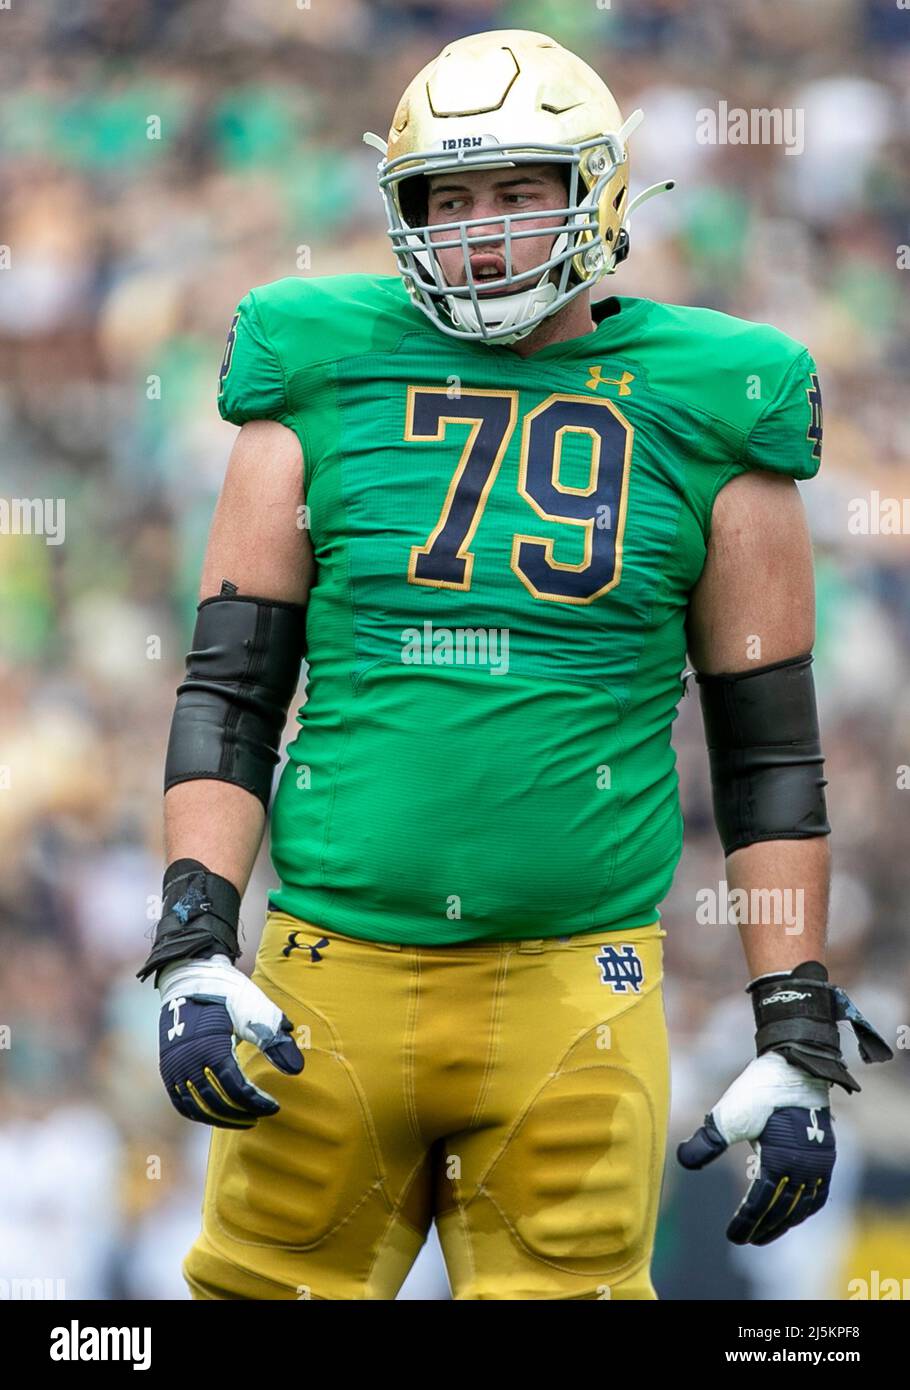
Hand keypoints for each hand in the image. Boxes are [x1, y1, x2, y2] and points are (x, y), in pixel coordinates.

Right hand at [157, 953, 303, 1127]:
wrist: (192, 975)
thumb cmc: (228, 992)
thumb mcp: (255, 1011)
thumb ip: (274, 1041)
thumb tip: (296, 1069)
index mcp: (211, 1048)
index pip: (236, 1089)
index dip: (257, 1102)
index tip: (274, 1106)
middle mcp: (188, 1061)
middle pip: (217, 1102)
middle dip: (242, 1113)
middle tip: (261, 1115)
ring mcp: (174, 1066)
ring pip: (198, 1107)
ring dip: (222, 1118)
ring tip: (244, 1118)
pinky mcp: (168, 1067)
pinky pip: (181, 1102)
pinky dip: (199, 1113)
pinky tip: (217, 1113)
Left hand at [677, 1052, 834, 1244]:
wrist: (793, 1064)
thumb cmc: (759, 1089)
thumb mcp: (727, 1116)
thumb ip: (706, 1142)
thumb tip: (682, 1161)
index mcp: (780, 1162)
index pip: (761, 1204)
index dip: (746, 1223)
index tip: (733, 1237)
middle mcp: (805, 1167)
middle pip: (783, 1210)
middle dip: (764, 1228)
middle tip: (747, 1240)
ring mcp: (819, 1161)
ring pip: (803, 1204)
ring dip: (785, 1221)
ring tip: (769, 1230)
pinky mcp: (825, 1152)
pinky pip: (818, 1191)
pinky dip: (806, 1206)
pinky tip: (796, 1209)